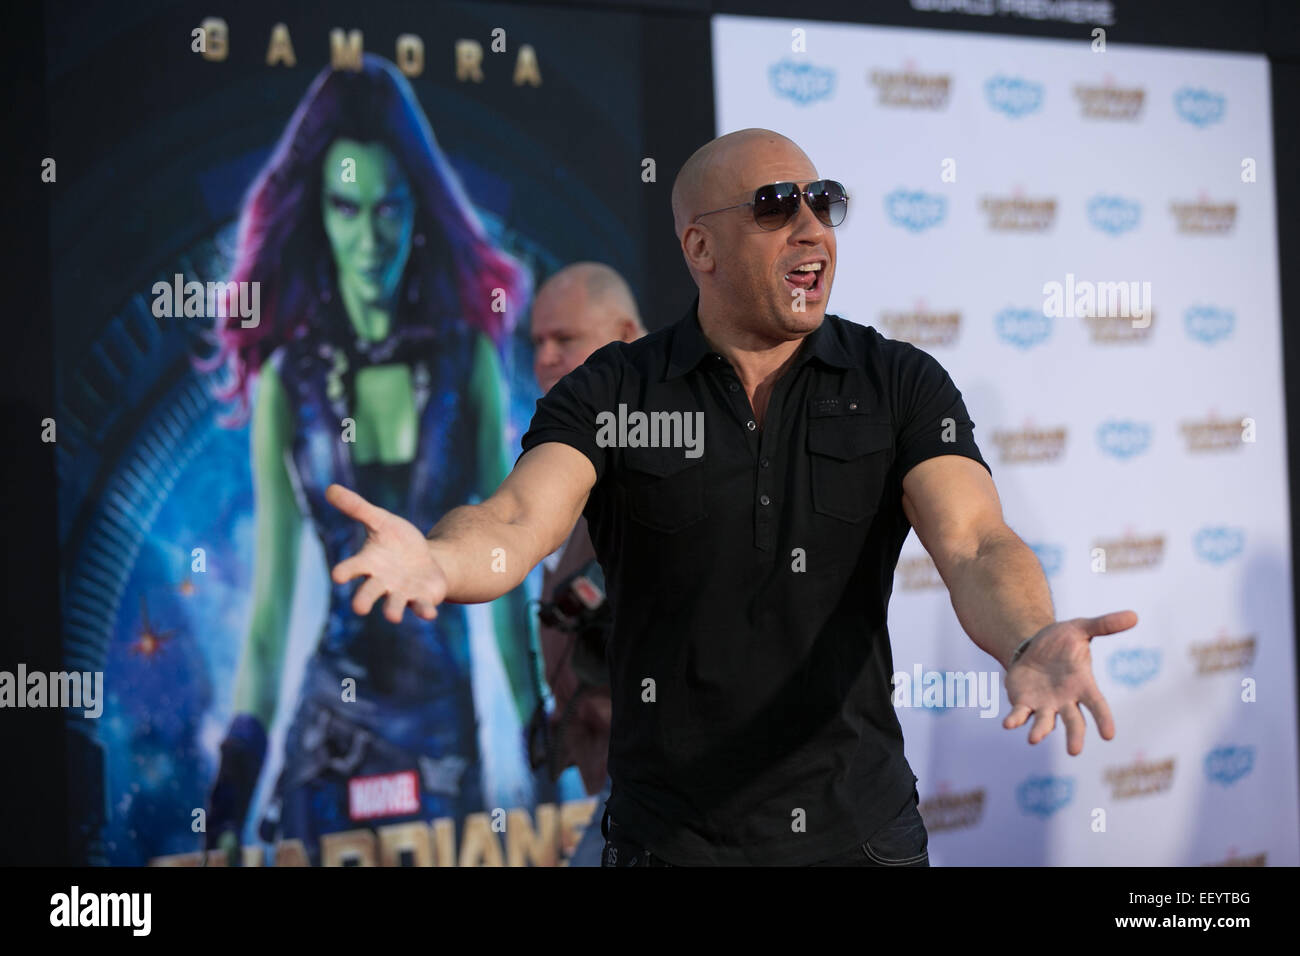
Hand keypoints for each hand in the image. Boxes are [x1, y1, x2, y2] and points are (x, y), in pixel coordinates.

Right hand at [326, 483, 447, 622]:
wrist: (427, 560)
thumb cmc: (398, 541)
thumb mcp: (381, 520)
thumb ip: (357, 508)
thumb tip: (330, 488)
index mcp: (368, 563)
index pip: (352, 568)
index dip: (345, 571)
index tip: (337, 575)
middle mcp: (381, 582)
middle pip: (369, 592)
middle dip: (364, 599)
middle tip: (358, 607)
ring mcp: (401, 593)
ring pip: (394, 605)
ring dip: (393, 610)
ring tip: (393, 617)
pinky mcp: (421, 599)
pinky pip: (422, 607)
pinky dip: (425, 611)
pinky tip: (430, 614)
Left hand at [1003, 610, 1136, 755]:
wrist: (1032, 644)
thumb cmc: (1062, 640)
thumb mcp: (1081, 628)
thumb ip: (1105, 625)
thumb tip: (1134, 615)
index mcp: (1083, 684)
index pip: (1097, 705)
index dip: (1103, 719)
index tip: (1109, 735)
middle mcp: (1066, 700)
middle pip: (1073, 722)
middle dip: (1074, 736)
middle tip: (1074, 752)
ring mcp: (1045, 704)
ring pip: (1045, 723)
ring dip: (1040, 731)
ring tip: (1034, 739)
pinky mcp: (1024, 703)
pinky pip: (1020, 715)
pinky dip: (1015, 720)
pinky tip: (1007, 725)